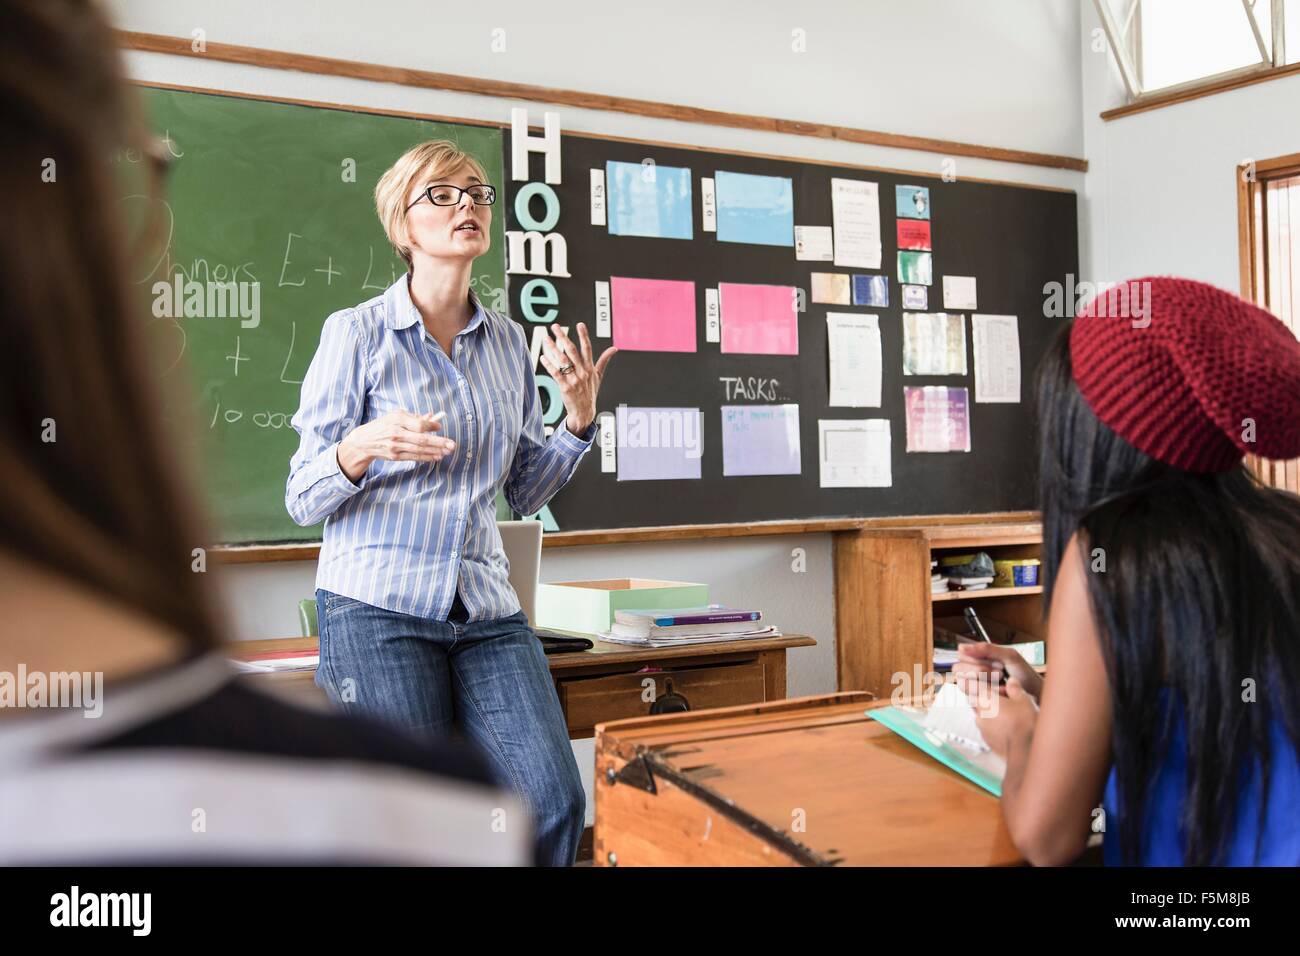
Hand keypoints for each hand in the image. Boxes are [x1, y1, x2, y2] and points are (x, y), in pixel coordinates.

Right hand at [337, 410, 455, 483]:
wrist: (364, 441)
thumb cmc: (383, 425)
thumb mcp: (396, 416)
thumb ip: (414, 417)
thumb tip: (432, 418)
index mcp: (397, 419)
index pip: (418, 424)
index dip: (431, 426)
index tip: (440, 427)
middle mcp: (396, 433)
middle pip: (421, 439)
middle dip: (439, 442)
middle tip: (452, 444)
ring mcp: (395, 446)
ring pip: (419, 450)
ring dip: (435, 451)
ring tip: (447, 451)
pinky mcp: (395, 456)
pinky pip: (414, 457)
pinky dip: (426, 457)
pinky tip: (436, 456)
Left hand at [538, 322, 616, 435]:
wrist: (584, 412)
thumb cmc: (590, 393)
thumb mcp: (599, 376)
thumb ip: (604, 360)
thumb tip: (614, 349)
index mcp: (590, 367)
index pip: (588, 348)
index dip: (584, 335)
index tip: (580, 324)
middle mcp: (583, 372)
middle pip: (572, 350)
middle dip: (563, 337)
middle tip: (555, 327)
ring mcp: (574, 380)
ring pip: (562, 360)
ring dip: (552, 348)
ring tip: (546, 339)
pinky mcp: (565, 387)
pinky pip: (556, 373)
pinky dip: (549, 365)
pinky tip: (543, 358)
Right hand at [952, 642, 1042, 701]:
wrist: (1036, 693)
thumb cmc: (1024, 674)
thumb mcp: (1008, 656)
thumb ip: (986, 649)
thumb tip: (961, 647)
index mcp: (980, 658)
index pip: (960, 655)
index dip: (975, 658)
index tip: (994, 661)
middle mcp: (974, 673)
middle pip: (958, 669)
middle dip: (980, 670)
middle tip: (1000, 672)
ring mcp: (976, 687)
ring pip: (963, 683)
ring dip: (984, 681)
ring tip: (1001, 681)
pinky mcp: (980, 701)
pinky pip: (972, 697)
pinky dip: (989, 693)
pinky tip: (1001, 692)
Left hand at [971, 677, 1037, 758]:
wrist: (1024, 751)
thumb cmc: (1024, 723)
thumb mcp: (1023, 700)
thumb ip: (1014, 688)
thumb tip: (1011, 681)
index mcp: (985, 700)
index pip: (973, 686)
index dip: (979, 684)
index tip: (982, 683)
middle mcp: (979, 714)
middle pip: (976, 701)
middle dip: (986, 698)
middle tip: (1004, 699)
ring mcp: (982, 729)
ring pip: (982, 715)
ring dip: (990, 713)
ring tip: (1009, 714)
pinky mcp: (987, 741)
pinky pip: (987, 728)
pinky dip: (994, 725)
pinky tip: (1008, 727)